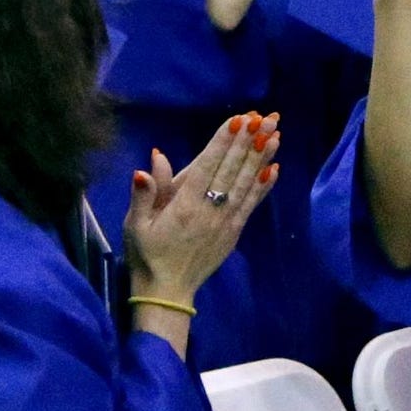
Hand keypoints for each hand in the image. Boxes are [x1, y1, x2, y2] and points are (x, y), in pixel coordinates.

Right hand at [123, 114, 280, 301]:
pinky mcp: (234, 232)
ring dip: (261, 157)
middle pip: (232, 170)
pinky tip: (274, 168)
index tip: (238, 119)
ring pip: (246, 184)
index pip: (207, 166)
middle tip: (264, 117)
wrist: (167, 292)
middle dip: (248, 141)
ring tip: (274, 133)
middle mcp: (208, 210)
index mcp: (183, 206)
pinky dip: (263, 186)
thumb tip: (151, 160)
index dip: (223, 142)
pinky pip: (251, 205)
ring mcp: (225, 222)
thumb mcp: (135, 225)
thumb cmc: (147, 254)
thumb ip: (144, 193)